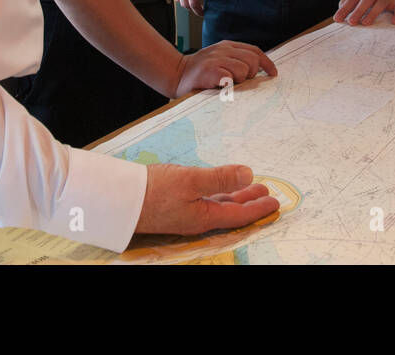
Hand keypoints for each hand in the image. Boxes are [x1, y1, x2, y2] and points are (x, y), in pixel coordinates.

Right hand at [135, 164, 278, 235]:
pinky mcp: (175, 205)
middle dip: (250, 201)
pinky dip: (219, 194)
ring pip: (219, 205)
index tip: (275, 203)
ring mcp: (186, 213)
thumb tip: (249, 174)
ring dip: (235, 196)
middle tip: (266, 192)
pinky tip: (220, 187)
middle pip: (231, 211)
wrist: (119, 198)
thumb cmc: (154, 190)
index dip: (259, 208)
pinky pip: (205, 201)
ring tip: (250, 187)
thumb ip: (221, 178)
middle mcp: (198, 219)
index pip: (239, 215)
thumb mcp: (191, 180)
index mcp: (205, 218)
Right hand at [172, 42, 276, 97]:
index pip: (254, 51)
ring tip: (227, 83)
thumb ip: (236, 60)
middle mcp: (223, 50)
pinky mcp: (209, 70)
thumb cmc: (200, 73)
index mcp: (227, 46)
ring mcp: (216, 59)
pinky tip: (220, 86)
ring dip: (239, 81)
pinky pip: (230, 78)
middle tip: (238, 81)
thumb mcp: (219, 59)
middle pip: (253, 60)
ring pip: (244, 70)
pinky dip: (228, 85)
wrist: (175, 74)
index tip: (273, 74)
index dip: (267, 63)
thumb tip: (259, 71)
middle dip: (251, 74)